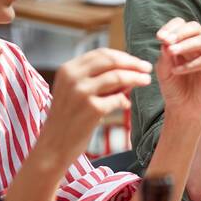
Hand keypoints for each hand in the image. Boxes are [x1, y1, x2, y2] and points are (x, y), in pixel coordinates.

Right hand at [38, 48, 151, 165]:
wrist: (53, 146)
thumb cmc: (67, 120)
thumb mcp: (74, 92)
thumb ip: (96, 80)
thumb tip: (127, 71)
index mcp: (68, 69)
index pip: (100, 54)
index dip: (122, 56)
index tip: (136, 62)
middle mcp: (73, 77)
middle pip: (111, 61)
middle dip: (132, 63)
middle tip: (147, 68)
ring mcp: (82, 93)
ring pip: (117, 77)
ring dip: (135, 78)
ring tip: (146, 81)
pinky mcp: (92, 109)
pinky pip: (117, 99)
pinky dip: (124, 101)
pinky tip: (126, 105)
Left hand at [155, 17, 200, 125]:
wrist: (182, 109)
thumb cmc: (173, 88)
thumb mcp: (163, 70)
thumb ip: (164, 55)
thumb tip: (166, 41)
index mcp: (186, 43)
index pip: (182, 24)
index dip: (172, 27)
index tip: (159, 37)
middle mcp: (200, 47)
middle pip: (196, 27)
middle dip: (180, 32)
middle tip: (167, 41)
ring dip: (185, 45)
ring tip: (171, 53)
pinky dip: (190, 65)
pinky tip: (177, 71)